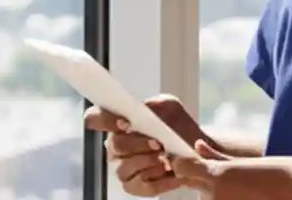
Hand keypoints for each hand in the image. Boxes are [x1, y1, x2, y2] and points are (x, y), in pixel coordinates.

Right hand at [83, 94, 212, 196]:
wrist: (195, 150)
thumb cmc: (177, 127)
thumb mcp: (169, 107)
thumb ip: (154, 105)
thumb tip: (143, 110)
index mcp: (119, 122)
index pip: (96, 118)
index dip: (103, 119)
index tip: (124, 122)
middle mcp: (116, 146)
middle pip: (115, 145)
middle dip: (137, 143)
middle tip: (157, 143)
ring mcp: (123, 167)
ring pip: (124, 168)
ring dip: (147, 161)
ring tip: (165, 157)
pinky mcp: (134, 186)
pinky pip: (141, 185)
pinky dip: (158, 180)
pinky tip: (171, 172)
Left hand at [172, 149, 291, 199]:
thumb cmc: (285, 173)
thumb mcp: (249, 162)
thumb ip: (218, 158)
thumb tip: (197, 147)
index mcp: (218, 177)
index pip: (182, 168)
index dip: (188, 165)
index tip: (199, 162)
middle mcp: (218, 197)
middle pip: (196, 186)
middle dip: (204, 181)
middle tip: (239, 176)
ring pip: (210, 199)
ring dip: (220, 194)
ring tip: (251, 187)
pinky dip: (234, 199)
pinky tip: (254, 194)